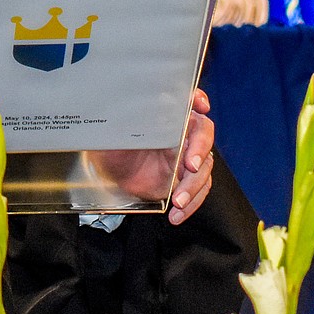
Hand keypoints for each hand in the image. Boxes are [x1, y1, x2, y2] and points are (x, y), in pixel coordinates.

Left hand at [89, 89, 215, 224]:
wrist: (109, 175)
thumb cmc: (113, 147)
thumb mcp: (116, 133)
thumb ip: (127, 121)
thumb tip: (130, 109)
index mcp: (168, 116)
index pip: (188, 102)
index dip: (198, 101)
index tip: (200, 105)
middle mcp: (182, 134)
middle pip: (203, 136)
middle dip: (199, 150)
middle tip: (190, 165)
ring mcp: (186, 157)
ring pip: (203, 168)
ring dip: (193, 186)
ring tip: (178, 201)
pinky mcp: (184, 179)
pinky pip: (198, 191)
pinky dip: (191, 204)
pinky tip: (178, 213)